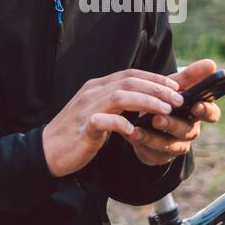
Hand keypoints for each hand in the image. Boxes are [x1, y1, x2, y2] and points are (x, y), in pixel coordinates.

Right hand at [42, 69, 183, 176]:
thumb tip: (144, 101)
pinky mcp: (83, 128)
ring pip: (121, 96)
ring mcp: (87, 109)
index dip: (154, 78)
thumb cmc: (77, 133)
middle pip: (129, 82)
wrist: (46, 150)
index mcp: (97, 87)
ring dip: (147, 101)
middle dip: (157, 88)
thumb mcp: (99, 112)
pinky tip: (135, 131)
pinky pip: (105, 121)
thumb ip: (117, 104)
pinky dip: (121, 124)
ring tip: (167, 110)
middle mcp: (92, 92)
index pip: (130, 74)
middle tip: (178, 98)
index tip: (175, 85)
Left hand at [123, 59, 220, 166]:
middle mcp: (190, 130)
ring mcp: (176, 145)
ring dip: (154, 137)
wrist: (147, 121)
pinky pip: (153, 152)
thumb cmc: (166, 100)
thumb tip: (211, 63)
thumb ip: (191, 76)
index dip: (206, 111)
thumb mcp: (176, 86)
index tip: (197, 105)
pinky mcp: (161, 155)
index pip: (211, 113)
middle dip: (173, 124)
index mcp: (198, 112)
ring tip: (138, 128)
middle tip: (158, 118)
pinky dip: (142, 141)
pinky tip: (131, 133)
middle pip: (188, 130)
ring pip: (170, 144)